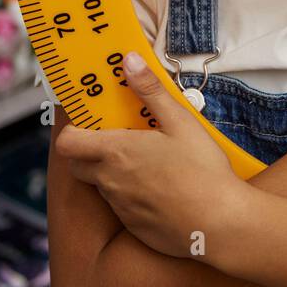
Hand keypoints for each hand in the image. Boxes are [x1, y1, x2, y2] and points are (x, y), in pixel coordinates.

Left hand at [54, 52, 245, 258]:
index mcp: (115, 152)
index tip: (89, 122)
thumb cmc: (202, 170)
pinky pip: (121, 206)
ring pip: (101, 185)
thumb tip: (127, 60)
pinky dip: (131, 194)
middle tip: (117, 138)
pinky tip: (160, 188)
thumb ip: (150, 90)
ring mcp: (120, 206)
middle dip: (88, 151)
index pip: (67, 143)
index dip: (71, 132)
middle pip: (77, 165)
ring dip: (112, 172)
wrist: (219, 224)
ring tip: (145, 161)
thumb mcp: (180, 121)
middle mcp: (110, 181)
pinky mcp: (134, 226)